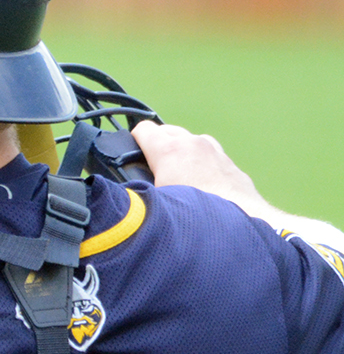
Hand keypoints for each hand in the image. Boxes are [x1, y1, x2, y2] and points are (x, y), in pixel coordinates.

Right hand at [130, 122, 265, 212]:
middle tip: (151, 169)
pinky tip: (201, 188)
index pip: (143, 129)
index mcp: (170, 150)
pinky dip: (203, 165)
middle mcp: (194, 144)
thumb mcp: (153, 204)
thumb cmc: (196, 216)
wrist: (240, 224)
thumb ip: (135, 193)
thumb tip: (114, 198)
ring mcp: (216, 153)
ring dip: (183, 153)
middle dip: (157, 145)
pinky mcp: (232, 167)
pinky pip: (212, 157)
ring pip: (192, 142)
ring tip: (178, 177)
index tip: (130, 156)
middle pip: (167, 131)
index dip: (133, 141)